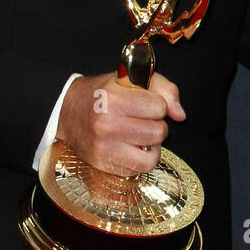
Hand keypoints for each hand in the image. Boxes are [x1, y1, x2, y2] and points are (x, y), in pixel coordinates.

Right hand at [56, 72, 184, 176]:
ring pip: (151, 157)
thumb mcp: (133, 79)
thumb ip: (164, 90)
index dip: (158, 104)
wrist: (68, 111)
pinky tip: (129, 147)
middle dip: (156, 125)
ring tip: (140, 135)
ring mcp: (103, 147)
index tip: (147, 103)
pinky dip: (139, 159)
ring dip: (151, 146)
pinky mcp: (102, 164)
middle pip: (157, 133)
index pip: (159, 107)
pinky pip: (138, 169)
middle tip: (143, 120)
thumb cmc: (104, 93)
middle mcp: (106, 124)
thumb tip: (180, 115)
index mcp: (113, 97)